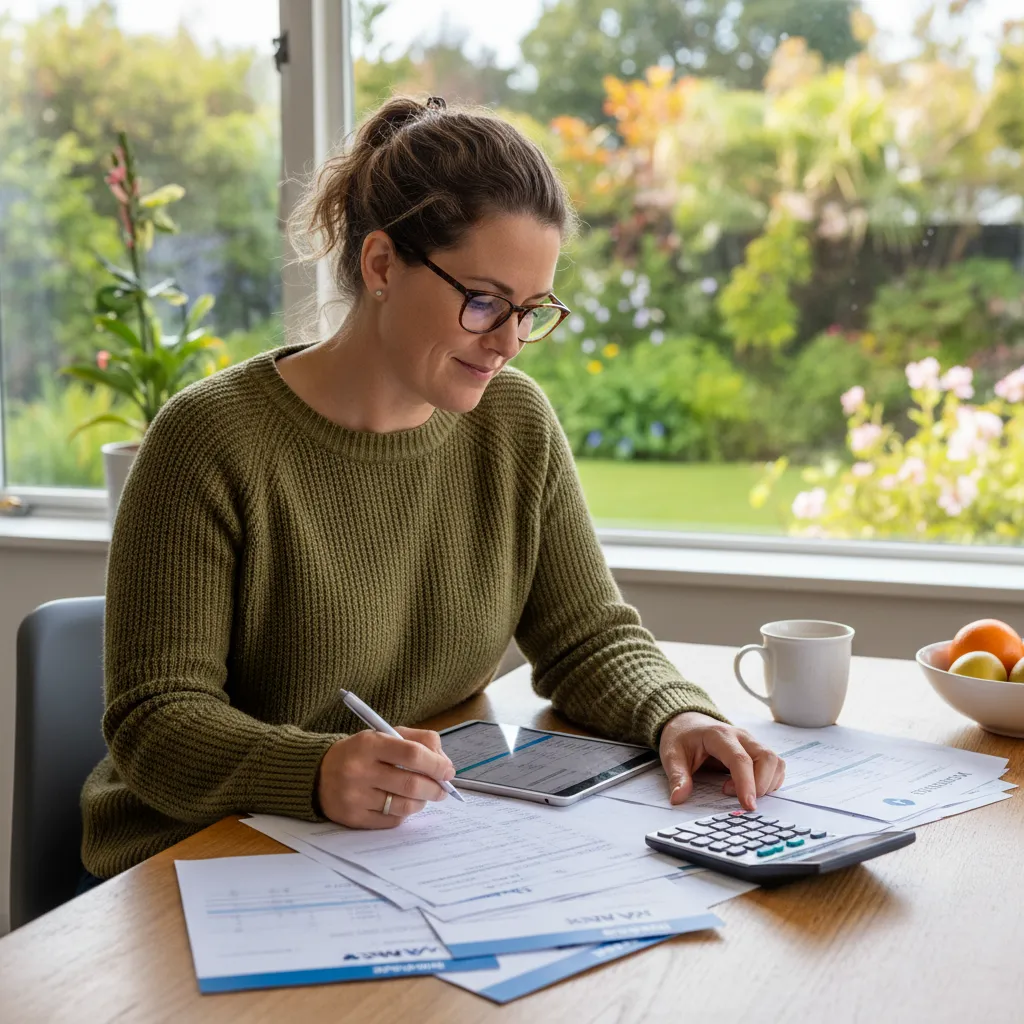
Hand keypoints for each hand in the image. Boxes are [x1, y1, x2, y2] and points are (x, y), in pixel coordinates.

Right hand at [316, 727, 455, 828]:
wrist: (317, 773)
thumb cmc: (360, 752)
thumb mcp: (384, 735)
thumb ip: (418, 740)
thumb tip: (444, 763)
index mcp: (369, 744)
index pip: (412, 754)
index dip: (436, 764)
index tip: (448, 770)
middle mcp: (360, 770)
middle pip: (412, 784)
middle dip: (435, 788)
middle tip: (442, 789)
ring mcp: (355, 797)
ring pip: (404, 806)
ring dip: (422, 802)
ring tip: (423, 796)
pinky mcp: (353, 818)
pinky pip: (391, 821)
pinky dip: (404, 814)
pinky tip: (401, 804)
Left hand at [659, 712, 785, 810]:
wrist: (687, 723)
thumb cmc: (681, 738)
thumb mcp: (671, 755)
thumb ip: (677, 776)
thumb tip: (678, 798)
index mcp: (719, 735)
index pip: (740, 759)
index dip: (747, 784)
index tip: (747, 805)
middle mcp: (741, 736)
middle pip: (766, 758)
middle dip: (761, 785)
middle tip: (739, 799)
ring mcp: (751, 742)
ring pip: (775, 762)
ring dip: (767, 784)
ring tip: (743, 793)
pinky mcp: (756, 750)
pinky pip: (775, 766)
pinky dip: (770, 781)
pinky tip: (752, 788)